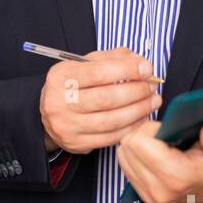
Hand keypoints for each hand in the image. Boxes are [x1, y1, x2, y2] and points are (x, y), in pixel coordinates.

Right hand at [39, 47, 161, 154]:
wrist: (49, 114)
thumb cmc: (72, 86)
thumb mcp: (84, 65)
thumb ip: (111, 59)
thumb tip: (140, 63)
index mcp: (61, 77)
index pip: (99, 72)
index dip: (127, 70)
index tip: (147, 69)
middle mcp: (59, 101)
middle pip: (107, 98)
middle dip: (137, 91)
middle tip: (152, 87)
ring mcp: (67, 125)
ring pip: (112, 120)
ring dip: (139, 110)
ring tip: (152, 101)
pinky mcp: (76, 143)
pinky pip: (111, 137)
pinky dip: (131, 127)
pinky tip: (141, 118)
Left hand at [116, 119, 202, 202]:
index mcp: (176, 177)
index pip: (138, 142)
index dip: (151, 128)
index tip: (168, 129)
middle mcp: (158, 190)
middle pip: (126, 147)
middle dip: (142, 135)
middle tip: (164, 135)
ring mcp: (150, 196)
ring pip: (122, 156)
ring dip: (137, 145)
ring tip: (160, 145)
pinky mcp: (144, 197)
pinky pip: (125, 167)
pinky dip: (136, 156)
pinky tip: (155, 155)